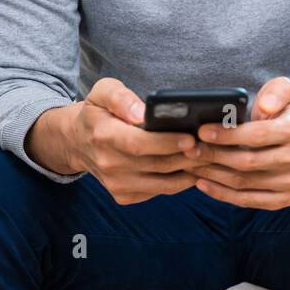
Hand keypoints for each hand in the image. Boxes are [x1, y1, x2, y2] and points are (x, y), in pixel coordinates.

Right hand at [67, 77, 200, 204]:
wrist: (78, 142)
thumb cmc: (98, 113)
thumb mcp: (103, 92)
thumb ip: (121, 97)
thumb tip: (143, 113)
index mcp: (103, 136)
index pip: (139, 144)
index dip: (167, 143)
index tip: (192, 138)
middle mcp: (108, 164)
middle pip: (156, 164)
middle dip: (187, 157)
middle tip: (211, 147)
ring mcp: (116, 184)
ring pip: (162, 183)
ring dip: (189, 172)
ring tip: (209, 158)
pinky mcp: (124, 196)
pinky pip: (159, 191)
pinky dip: (180, 182)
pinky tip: (194, 169)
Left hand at [181, 76, 289, 209]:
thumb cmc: (283, 113)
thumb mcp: (283, 92)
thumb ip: (276, 92)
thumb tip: (265, 106)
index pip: (257, 135)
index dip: (227, 135)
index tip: (201, 131)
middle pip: (247, 162)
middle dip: (213, 155)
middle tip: (189, 149)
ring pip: (243, 183)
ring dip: (212, 174)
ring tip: (190, 164)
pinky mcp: (284, 199)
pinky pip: (247, 200)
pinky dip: (221, 193)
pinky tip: (202, 183)